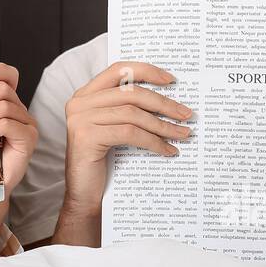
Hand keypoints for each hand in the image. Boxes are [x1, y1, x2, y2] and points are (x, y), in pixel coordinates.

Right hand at [62, 61, 192, 214]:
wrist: (85, 196)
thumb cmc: (103, 163)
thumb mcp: (115, 129)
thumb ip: (129, 110)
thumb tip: (169, 99)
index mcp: (86, 94)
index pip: (118, 70)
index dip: (146, 71)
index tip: (171, 80)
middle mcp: (80, 102)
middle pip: (130, 92)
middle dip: (163, 103)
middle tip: (186, 114)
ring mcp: (80, 118)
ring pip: (132, 114)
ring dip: (162, 125)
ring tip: (182, 134)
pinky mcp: (86, 136)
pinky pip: (129, 133)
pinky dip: (153, 141)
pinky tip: (168, 150)